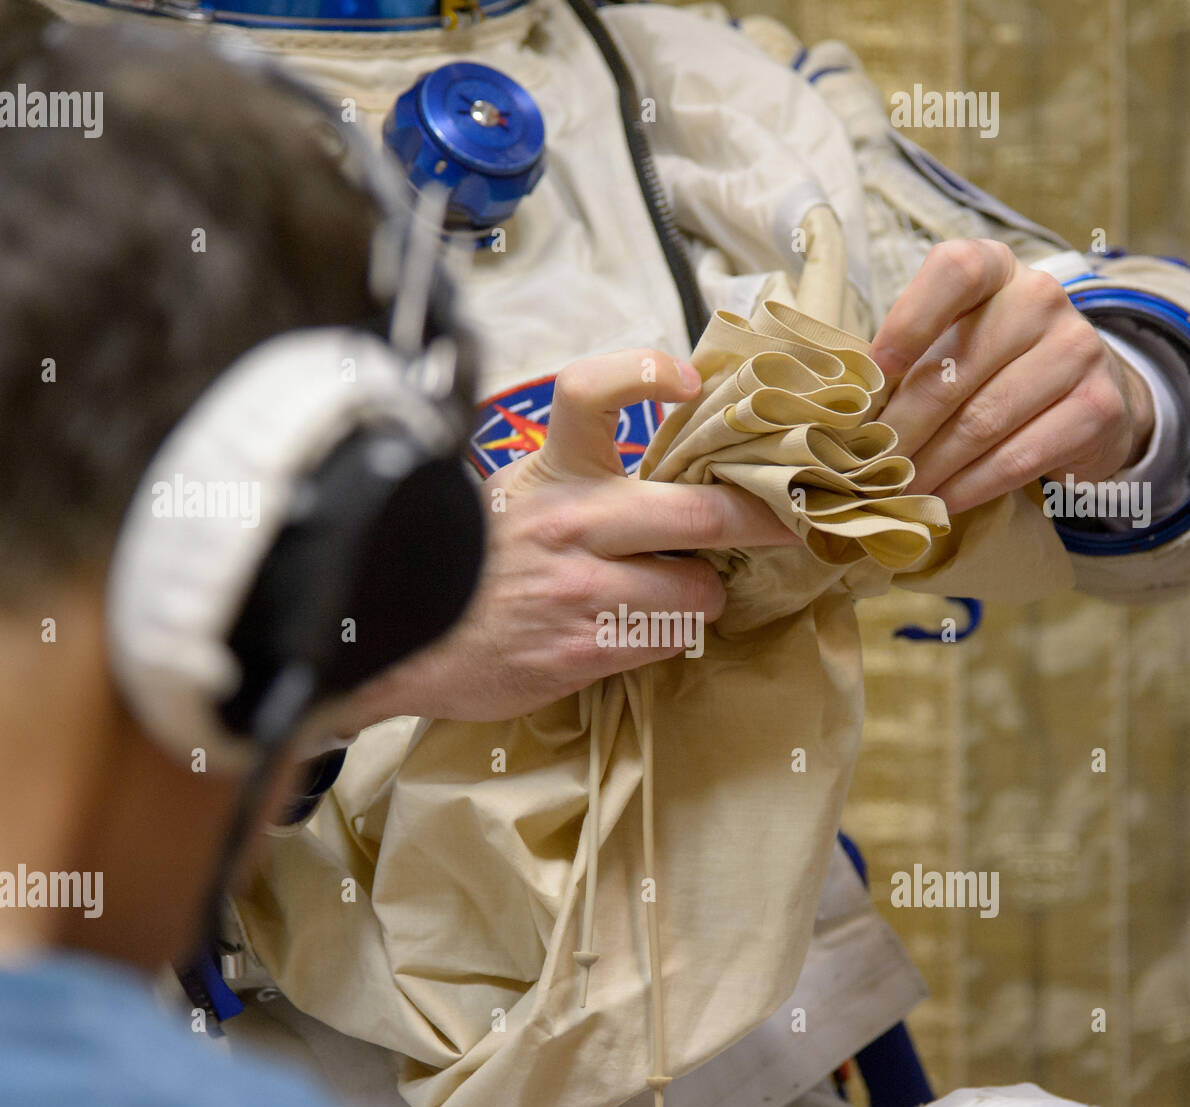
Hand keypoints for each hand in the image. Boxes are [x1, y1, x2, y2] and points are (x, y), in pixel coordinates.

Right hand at [338, 348, 796, 727]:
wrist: (407, 638)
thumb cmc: (477, 562)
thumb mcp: (521, 492)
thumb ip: (587, 477)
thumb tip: (673, 472)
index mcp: (553, 470)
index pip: (594, 391)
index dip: (646, 371)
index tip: (687, 381)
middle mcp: (573, 522)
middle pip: (701, 515)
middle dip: (759, 523)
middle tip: (780, 524)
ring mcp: (581, 590)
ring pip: (700, 593)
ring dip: (700, 597)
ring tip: (670, 595)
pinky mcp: (584, 649)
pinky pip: (669, 640)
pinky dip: (667, 635)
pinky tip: (635, 628)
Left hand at [870, 239, 1154, 513]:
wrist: (1089, 396)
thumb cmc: (994, 367)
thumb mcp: (953, 343)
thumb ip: (907, 362)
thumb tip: (843, 413)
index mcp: (996, 268)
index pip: (954, 273)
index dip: (907, 324)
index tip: (872, 377)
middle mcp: (1041, 298)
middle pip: (952, 372)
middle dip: (899, 431)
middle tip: (864, 471)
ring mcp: (1077, 350)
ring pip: (980, 423)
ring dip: (928, 468)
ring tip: (895, 493)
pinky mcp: (1097, 408)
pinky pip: (1016, 459)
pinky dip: (969, 488)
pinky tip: (940, 502)